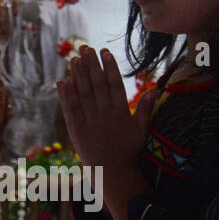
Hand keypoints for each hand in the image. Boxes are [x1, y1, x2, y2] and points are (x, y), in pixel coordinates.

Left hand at [57, 46, 157, 169]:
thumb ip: (146, 108)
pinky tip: (62, 81)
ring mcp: (88, 121)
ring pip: (82, 93)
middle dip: (91, 64)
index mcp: (120, 112)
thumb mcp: (141, 129)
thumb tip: (156, 89)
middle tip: (86, 47)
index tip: (105, 52)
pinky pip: (70, 109)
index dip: (109, 67)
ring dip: (77, 75)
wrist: (112, 171)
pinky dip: (65, 95)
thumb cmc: (128, 149)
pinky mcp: (75, 129)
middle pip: (96, 84)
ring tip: (74, 58)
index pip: (114, 84)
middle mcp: (103, 114)